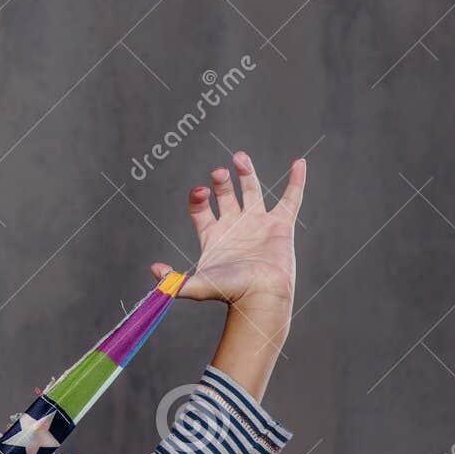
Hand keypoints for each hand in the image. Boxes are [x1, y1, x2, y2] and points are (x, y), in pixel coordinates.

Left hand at [148, 151, 305, 318]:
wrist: (261, 296)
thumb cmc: (230, 292)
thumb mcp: (196, 285)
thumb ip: (174, 279)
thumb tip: (155, 269)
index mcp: (213, 235)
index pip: (200, 209)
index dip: (198, 198)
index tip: (200, 191)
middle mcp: (234, 226)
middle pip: (224, 195)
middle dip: (221, 181)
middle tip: (219, 172)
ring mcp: (258, 223)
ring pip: (252, 191)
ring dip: (246, 173)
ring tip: (239, 157)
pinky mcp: (281, 225)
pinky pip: (291, 198)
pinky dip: (296, 181)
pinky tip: (299, 163)